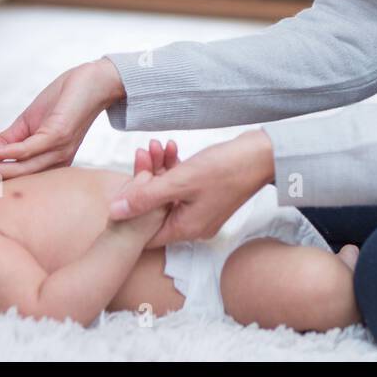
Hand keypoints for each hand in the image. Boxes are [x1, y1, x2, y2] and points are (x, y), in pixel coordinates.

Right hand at [0, 60, 123, 190]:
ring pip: (20, 169)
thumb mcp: (29, 123)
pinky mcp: (58, 136)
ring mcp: (57, 151)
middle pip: (15, 179)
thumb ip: (7, 140)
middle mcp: (55, 163)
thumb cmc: (63, 102)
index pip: (15, 178)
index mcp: (49, 164)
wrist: (93, 82)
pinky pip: (27, 150)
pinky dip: (4, 154)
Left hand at [107, 129, 274, 248]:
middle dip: (144, 181)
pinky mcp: (206, 196)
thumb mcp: (180, 181)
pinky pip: (181, 186)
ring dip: (158, 169)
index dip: (130, 210)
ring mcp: (200, 211)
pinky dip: (173, 168)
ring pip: (166, 194)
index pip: (145, 231)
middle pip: (154, 209)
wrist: (262, 155)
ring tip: (155, 146)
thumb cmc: (226, 168)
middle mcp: (192, 225)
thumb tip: (114, 212)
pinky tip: (170, 147)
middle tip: (142, 154)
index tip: (126, 184)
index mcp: (185, 229)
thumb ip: (145, 197)